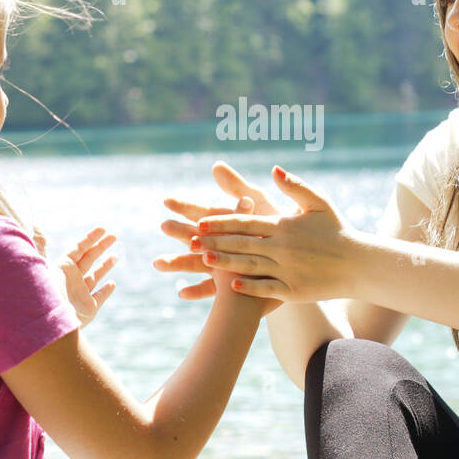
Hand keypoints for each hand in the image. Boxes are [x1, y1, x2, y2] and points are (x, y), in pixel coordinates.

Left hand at [43, 225, 117, 327]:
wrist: (50, 322)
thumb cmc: (45, 293)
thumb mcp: (40, 266)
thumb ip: (40, 246)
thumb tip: (36, 225)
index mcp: (61, 268)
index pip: (78, 249)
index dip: (90, 238)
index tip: (102, 228)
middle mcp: (72, 280)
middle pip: (89, 259)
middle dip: (101, 247)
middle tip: (114, 235)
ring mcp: (80, 295)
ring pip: (95, 276)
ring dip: (105, 266)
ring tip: (115, 256)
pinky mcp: (89, 309)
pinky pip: (99, 297)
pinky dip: (106, 291)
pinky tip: (112, 284)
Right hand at [152, 160, 282, 299]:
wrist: (300, 265)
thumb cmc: (280, 229)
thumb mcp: (261, 205)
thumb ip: (238, 187)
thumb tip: (216, 165)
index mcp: (232, 225)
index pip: (206, 213)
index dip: (187, 207)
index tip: (166, 201)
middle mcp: (225, 245)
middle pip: (199, 238)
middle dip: (180, 233)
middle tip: (163, 226)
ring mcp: (227, 266)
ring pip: (199, 264)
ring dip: (179, 263)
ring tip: (158, 262)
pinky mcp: (231, 286)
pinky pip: (213, 290)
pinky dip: (198, 291)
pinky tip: (182, 293)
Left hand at [190, 166, 358, 303]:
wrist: (359, 264)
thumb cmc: (337, 230)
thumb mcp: (319, 202)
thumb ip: (295, 186)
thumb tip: (273, 170)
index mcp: (284, 225)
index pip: (246, 221)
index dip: (221, 221)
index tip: (200, 221)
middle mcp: (283, 247)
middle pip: (242, 243)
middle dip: (214, 241)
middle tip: (190, 241)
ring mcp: (288, 270)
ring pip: (249, 265)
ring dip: (225, 262)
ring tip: (203, 259)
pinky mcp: (294, 291)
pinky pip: (266, 289)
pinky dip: (248, 286)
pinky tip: (229, 285)